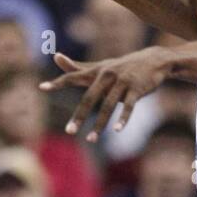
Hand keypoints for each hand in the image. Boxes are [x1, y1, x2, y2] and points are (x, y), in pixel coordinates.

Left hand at [39, 46, 171, 142]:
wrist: (154, 60)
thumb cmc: (121, 67)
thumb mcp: (100, 66)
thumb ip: (77, 68)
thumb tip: (55, 57)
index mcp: (96, 71)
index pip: (73, 76)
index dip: (58, 82)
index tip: (42, 87)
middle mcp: (107, 75)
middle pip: (90, 97)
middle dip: (80, 116)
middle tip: (70, 131)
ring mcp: (122, 82)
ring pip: (108, 105)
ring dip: (100, 125)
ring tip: (90, 140)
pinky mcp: (137, 88)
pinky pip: (129, 106)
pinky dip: (123, 118)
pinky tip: (117, 130)